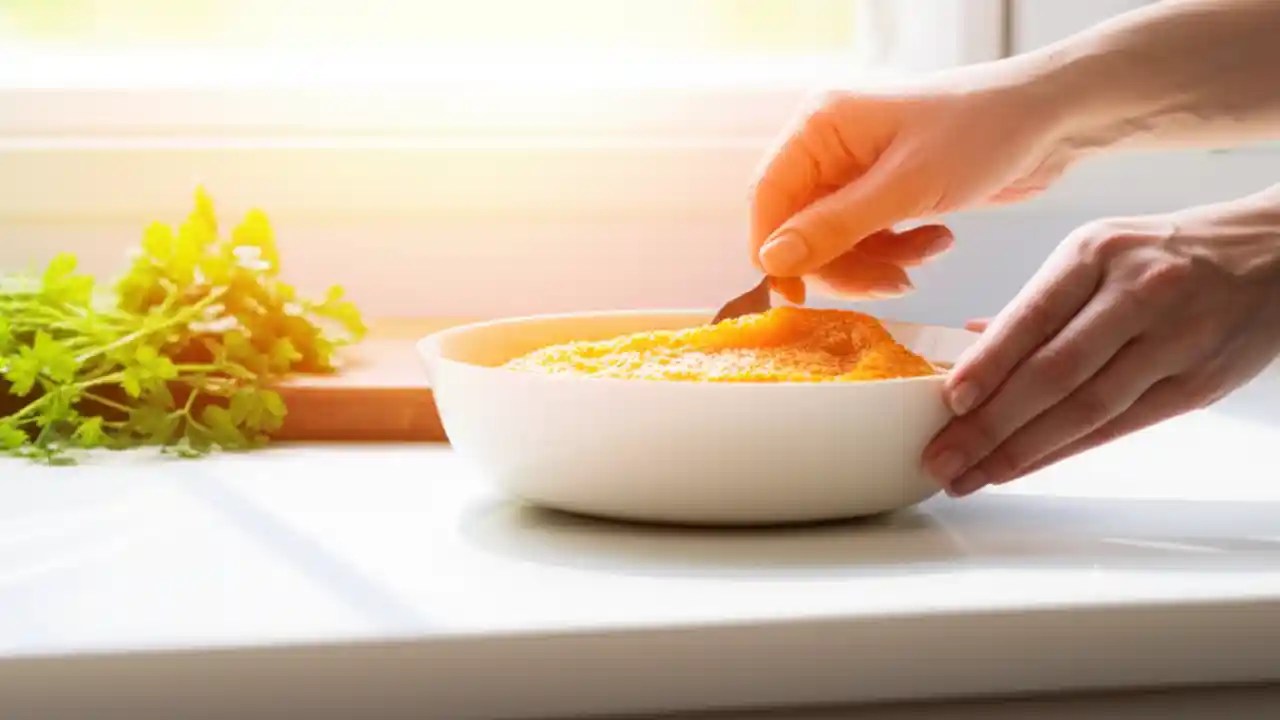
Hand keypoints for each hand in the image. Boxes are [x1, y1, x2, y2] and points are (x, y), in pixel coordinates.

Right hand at [749, 66, 1078, 296]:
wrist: (1050, 120)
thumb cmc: (983, 132)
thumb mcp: (906, 187)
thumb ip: (835, 226)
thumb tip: (772, 261)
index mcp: (820, 126)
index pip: (768, 198)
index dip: (775, 252)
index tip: (796, 296)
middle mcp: (830, 146)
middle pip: (799, 227)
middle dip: (840, 263)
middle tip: (887, 284)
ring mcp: (857, 170)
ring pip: (834, 242)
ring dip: (874, 263)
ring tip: (920, 260)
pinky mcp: (886, 192)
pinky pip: (867, 240)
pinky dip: (896, 253)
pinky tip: (936, 242)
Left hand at [925, 186, 1279, 496]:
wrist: (1277, 255)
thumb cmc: (1171, 252)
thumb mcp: (1100, 251)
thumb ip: (1038, 302)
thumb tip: (969, 342)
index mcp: (1098, 253)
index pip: (1032, 315)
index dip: (988, 364)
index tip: (948, 401)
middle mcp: (1136, 294)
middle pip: (1054, 372)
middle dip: (989, 424)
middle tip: (942, 457)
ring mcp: (1172, 342)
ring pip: (1086, 409)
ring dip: (1021, 450)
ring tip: (973, 475)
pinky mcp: (1197, 385)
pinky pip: (1120, 427)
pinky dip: (1066, 451)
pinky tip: (1025, 467)